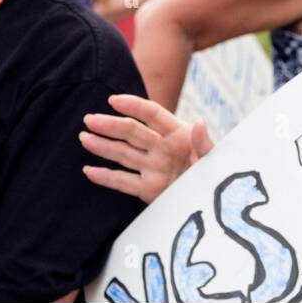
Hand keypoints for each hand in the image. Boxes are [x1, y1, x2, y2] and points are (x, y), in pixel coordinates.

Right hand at [80, 95, 213, 203]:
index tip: (113, 100)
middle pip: (132, 133)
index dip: (134, 106)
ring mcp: (152, 168)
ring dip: (103, 146)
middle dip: (111, 125)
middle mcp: (161, 148)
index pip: (152, 115)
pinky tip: (89, 170)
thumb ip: (205, 143)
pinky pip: (124, 182)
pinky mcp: (148, 190)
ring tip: (84, 138)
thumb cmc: (217, 175)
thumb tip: (199, 122)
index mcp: (178, 134)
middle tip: (90, 119)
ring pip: (124, 154)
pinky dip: (106, 177)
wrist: (216, 202)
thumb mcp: (214, 159)